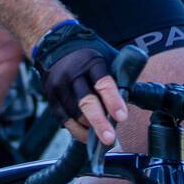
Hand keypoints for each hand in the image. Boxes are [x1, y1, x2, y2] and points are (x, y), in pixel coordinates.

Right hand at [31, 20, 126, 144]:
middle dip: (99, 122)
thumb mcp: (105, 57)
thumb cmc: (88, 55)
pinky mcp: (50, 95)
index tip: (122, 117)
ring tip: (102, 140)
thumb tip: (133, 101)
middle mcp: (72, 73)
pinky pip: (63, 118)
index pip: (103, 83)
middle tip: (109, 139)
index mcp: (91, 62)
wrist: (55, 44)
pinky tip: (87, 136)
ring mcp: (58, 84)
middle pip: (86, 102)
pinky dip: (75, 130)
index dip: (113, 101)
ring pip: (74, 113)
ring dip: (89, 128)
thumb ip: (117, 77)